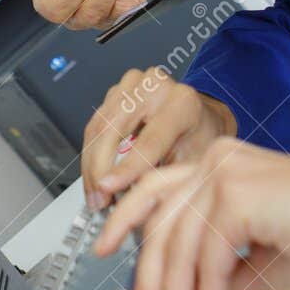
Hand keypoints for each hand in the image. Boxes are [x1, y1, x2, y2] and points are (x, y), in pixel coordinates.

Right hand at [82, 67, 235, 209]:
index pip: (149, 140)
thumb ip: (168, 181)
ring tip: (94, 195)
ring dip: (91, 166)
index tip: (109, 190)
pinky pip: (94, 125)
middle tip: (99, 201)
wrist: (200, 118)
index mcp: (182, 102)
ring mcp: (133, 84)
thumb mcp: (194, 164)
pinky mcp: (116, 91)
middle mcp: (155, 85)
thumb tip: (136, 205)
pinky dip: (90, 155)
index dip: (126, 168)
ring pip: (98, 128)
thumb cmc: (199, 140)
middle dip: (100, 171)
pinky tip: (93, 177)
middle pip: (114, 129)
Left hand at [93, 137, 289, 289]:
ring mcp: (225, 172)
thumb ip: (214, 269)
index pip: (156, 190)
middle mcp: (220, 161)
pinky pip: (206, 258)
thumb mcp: (256, 262)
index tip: (105, 251)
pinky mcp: (236, 192)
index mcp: (223, 165)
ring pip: (177, 247)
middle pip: (159, 224)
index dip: (125, 222)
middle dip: (148, 284)